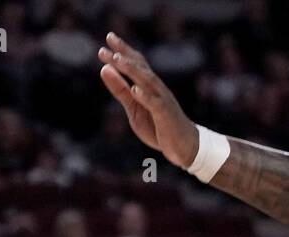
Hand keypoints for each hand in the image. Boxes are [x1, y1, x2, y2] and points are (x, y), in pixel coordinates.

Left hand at [97, 33, 199, 168]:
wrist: (184, 146)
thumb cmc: (158, 127)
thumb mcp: (134, 108)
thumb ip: (120, 89)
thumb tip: (103, 69)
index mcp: (149, 86)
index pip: (137, 63)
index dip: (124, 50)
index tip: (109, 37)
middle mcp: (157, 89)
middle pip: (141, 67)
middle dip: (124, 54)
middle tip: (108, 40)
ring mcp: (163, 100)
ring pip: (147, 81)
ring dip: (132, 70)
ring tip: (116, 60)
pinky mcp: (166, 115)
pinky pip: (155, 104)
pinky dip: (145, 96)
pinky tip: (135, 89)